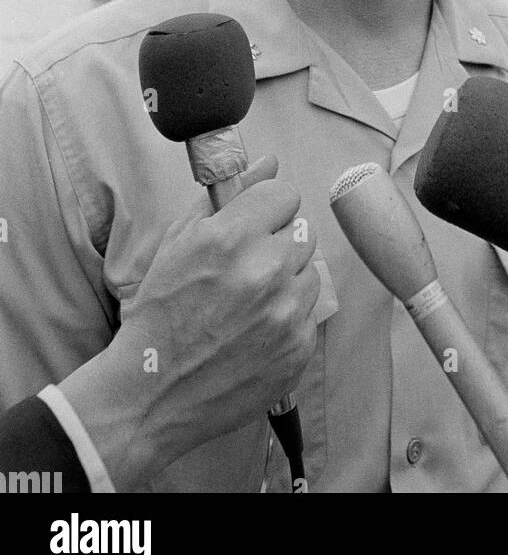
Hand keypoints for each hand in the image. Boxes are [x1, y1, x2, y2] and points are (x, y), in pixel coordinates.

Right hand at [60, 155, 319, 489]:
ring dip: (287, 279)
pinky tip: (255, 331)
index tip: (253, 223)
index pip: (284, 193)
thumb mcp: (180, 243)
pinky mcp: (298, 348)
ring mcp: (285, 312)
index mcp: (231, 237)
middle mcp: (264, 270)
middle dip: (277, 242)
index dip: (266, 208)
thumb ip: (228, 196)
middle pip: (302, 229)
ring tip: (249, 302)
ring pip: (310, 270)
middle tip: (247, 266)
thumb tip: (269, 161)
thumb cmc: (160, 313)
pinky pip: (309, 312)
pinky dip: (288, 317)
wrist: (151, 393)